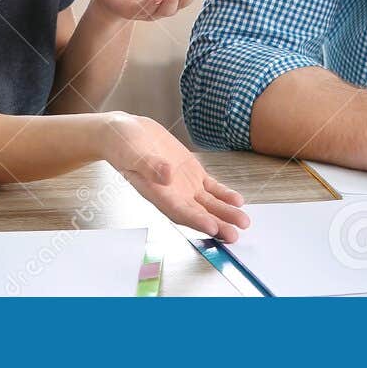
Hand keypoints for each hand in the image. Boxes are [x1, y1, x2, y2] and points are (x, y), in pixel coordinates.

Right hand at [102, 113, 249, 241]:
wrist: (126, 133)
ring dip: (225, 213)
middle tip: (234, 234)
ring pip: (207, 203)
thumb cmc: (123, 144)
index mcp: (156, 193)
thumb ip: (150, 166)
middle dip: (217, 224)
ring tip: (243, 221)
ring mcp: (183, 184)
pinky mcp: (190, 172)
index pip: (178, 212)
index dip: (196, 220)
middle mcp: (172, 194)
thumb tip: (166, 176)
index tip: (212, 227)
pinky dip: (223, 194)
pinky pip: (210, 187)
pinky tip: (237, 200)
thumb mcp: (133, 152)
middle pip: (197, 213)